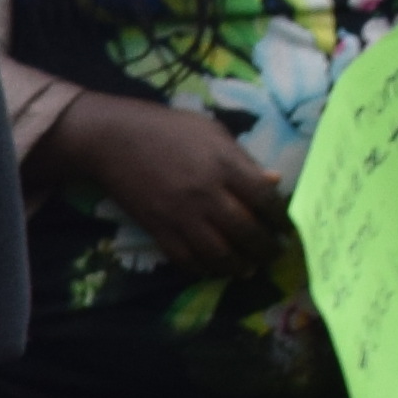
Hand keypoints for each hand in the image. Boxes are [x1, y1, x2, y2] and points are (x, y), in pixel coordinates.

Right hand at [38, 90, 282, 276]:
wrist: (113, 140)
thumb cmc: (167, 128)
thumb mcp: (211, 131)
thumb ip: (243, 159)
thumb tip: (274, 182)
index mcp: (223, 165)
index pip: (264, 199)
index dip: (279, 218)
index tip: (284, 226)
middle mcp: (206, 194)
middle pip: (246, 232)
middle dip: (265, 248)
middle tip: (273, 254)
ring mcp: (180, 215)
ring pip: (219, 253)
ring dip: (238, 266)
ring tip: (248, 268)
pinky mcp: (158, 228)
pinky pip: (186, 259)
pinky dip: (203, 269)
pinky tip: (213, 269)